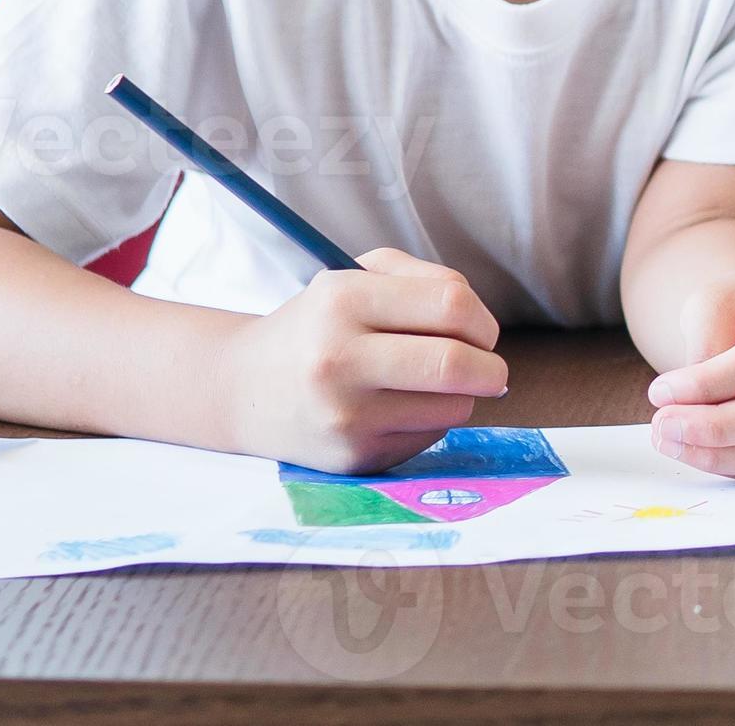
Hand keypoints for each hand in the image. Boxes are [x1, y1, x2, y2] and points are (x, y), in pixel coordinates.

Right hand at [219, 248, 509, 472]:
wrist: (243, 389)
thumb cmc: (317, 325)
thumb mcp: (356, 277)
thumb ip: (426, 281)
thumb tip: (483, 330)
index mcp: (343, 300)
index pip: (452, 305)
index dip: (483, 320)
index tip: (481, 332)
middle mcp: (338, 359)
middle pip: (456, 364)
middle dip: (491, 368)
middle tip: (491, 370)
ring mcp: (344, 415)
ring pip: (452, 408)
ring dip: (462, 396)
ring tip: (433, 386)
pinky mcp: (353, 457)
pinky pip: (428, 438)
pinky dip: (430, 422)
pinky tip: (397, 410)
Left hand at [644, 276, 734, 478]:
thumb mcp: (712, 303)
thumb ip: (705, 343)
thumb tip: (693, 402)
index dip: (709, 383)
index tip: (660, 392)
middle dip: (718, 428)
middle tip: (664, 426)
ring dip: (722, 455)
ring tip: (671, 442)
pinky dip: (732, 465)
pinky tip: (694, 451)